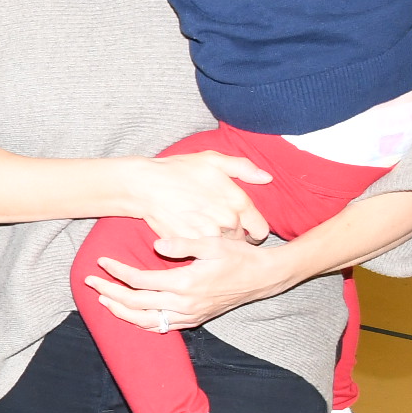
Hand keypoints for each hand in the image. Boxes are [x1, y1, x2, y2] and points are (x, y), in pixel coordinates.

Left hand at [84, 228, 294, 332]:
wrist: (263, 278)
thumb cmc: (238, 256)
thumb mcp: (213, 243)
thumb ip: (183, 244)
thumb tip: (156, 245)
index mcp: (185, 283)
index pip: (140, 281)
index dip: (117, 272)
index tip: (101, 261)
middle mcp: (184, 304)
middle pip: (136, 303)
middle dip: (109, 292)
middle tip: (90, 282)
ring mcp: (190, 315)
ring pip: (146, 321)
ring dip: (121, 312)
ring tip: (103, 300)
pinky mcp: (195, 319)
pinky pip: (162, 327)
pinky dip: (142, 323)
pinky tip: (130, 315)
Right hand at [120, 151, 271, 244]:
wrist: (145, 185)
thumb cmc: (178, 170)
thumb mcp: (213, 159)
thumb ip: (244, 168)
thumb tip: (266, 177)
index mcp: (238, 202)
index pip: (260, 230)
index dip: (254, 232)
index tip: (245, 230)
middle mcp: (228, 221)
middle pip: (241, 241)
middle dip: (234, 237)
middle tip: (219, 229)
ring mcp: (209, 235)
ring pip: (223, 249)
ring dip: (218, 245)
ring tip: (205, 233)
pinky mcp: (190, 244)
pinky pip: (203, 253)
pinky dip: (199, 249)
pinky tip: (191, 237)